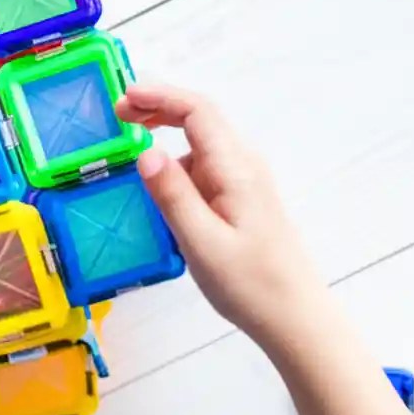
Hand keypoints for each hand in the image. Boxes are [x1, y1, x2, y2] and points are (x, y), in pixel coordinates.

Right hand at [116, 85, 323, 346]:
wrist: (294, 317)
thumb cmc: (251, 285)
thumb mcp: (201, 242)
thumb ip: (172, 195)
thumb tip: (145, 152)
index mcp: (236, 169)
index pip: (197, 111)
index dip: (159, 97)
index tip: (122, 100)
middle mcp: (243, 166)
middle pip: (199, 120)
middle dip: (158, 111)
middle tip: (118, 117)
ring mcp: (245, 182)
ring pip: (199, 148)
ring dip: (165, 143)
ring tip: (129, 161)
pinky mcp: (241, 200)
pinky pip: (204, 172)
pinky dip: (176, 170)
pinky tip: (158, 194)